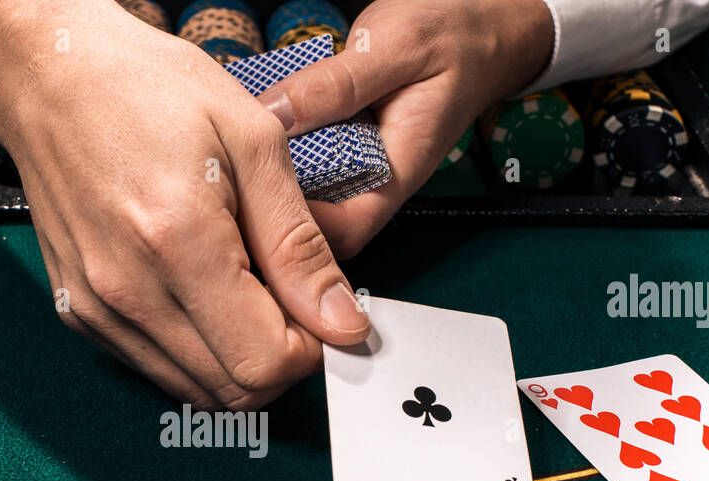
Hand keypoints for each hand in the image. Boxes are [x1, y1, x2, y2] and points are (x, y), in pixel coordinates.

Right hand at [0, 0, 369, 410]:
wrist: (52, 77)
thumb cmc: (150, 90)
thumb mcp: (255, 142)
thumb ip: (300, 245)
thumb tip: (342, 322)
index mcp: (179, 242)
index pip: (265, 363)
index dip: (310, 348)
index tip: (320, 309)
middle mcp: (128, 292)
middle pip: (234, 392)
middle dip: (279, 358)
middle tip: (288, 298)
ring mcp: (96, 310)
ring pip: (195, 392)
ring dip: (237, 359)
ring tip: (243, 287)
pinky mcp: (79, 315)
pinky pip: (157, 368)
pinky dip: (195, 350)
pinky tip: (200, 291)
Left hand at [258, 0, 554, 258]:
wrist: (482, 22)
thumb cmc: (454, 33)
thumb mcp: (395, 47)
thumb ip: (336, 85)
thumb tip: (276, 114)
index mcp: (399, 171)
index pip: (343, 231)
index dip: (295, 230)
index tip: (251, 200)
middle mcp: (377, 180)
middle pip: (315, 227)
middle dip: (271, 212)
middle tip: (225, 181)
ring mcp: (360, 166)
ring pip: (305, 197)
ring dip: (269, 181)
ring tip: (230, 157)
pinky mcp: (346, 147)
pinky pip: (306, 163)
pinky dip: (278, 152)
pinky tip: (252, 131)